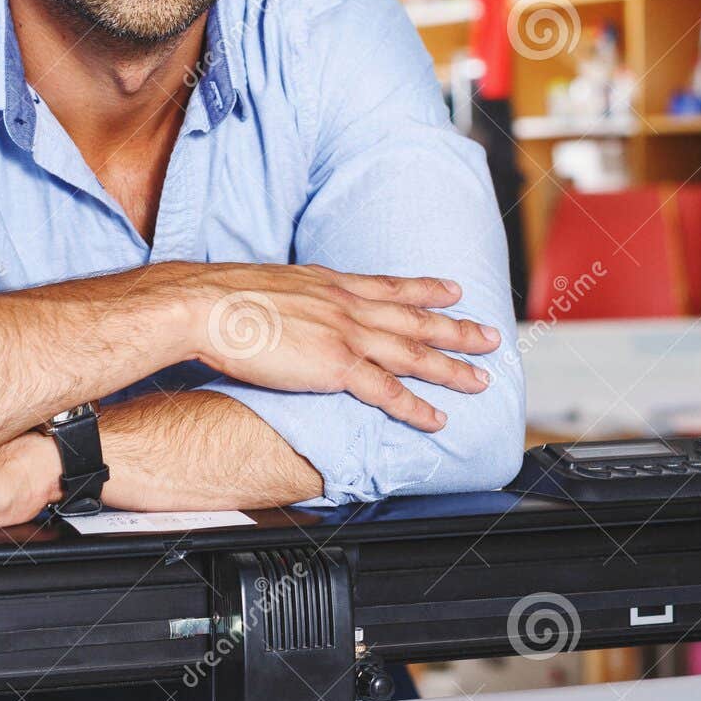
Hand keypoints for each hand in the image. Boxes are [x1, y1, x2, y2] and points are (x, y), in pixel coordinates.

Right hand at [144, 262, 500, 431]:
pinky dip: (416, 406)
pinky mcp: (336, 366)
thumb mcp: (271, 283)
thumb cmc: (225, 298)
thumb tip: (294, 304)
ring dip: (452, 367)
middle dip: (458, 329)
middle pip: (415, 318)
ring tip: (481, 379)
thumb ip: (296, 296)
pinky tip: (437, 418)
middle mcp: (347, 304)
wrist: (207, 305)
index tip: (454, 289)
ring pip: (413, 353)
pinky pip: (387, 390)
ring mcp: (346, 334)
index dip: (426, 288)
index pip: (391, 286)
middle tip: (493, 336)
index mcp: (331, 283)